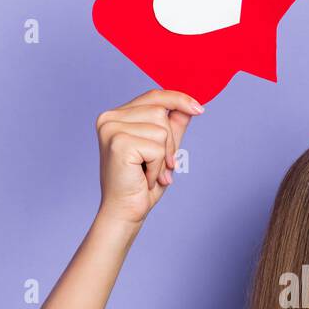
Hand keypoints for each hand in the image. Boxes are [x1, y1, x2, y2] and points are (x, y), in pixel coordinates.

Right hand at [94, 88, 202, 223]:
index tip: (200, 109)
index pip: (152, 96)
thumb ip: (173, 126)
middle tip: (161, 167)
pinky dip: (157, 167)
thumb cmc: (141, 184)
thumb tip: (190, 106)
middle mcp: (109, 118)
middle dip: (170, 142)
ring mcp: (111, 129)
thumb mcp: (163, 150)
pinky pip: (157, 147)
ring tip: (150, 173)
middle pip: (160, 112)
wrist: (125, 212)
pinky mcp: (119, 143)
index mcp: (116, 117)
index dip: (178, 99)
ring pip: (161, 129)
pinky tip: (144, 178)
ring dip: (163, 157)